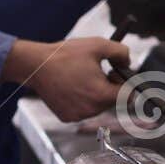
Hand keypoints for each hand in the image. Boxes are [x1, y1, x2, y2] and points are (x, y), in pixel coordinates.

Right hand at [1, 37, 127, 121]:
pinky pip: (83, 110)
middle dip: (110, 87)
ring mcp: (78, 116)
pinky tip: (72, 87)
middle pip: (113, 101)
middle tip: (99, 72)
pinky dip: (82, 100)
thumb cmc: (65, 55)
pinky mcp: (67, 117)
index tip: (117, 75)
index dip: (127, 84)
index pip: (128, 96)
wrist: (36, 65)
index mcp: (102, 94)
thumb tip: (128, 62)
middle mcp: (91, 109)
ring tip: (83, 78)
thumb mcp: (98, 45)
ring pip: (98, 106)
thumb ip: (120, 52)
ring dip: (96, 94)